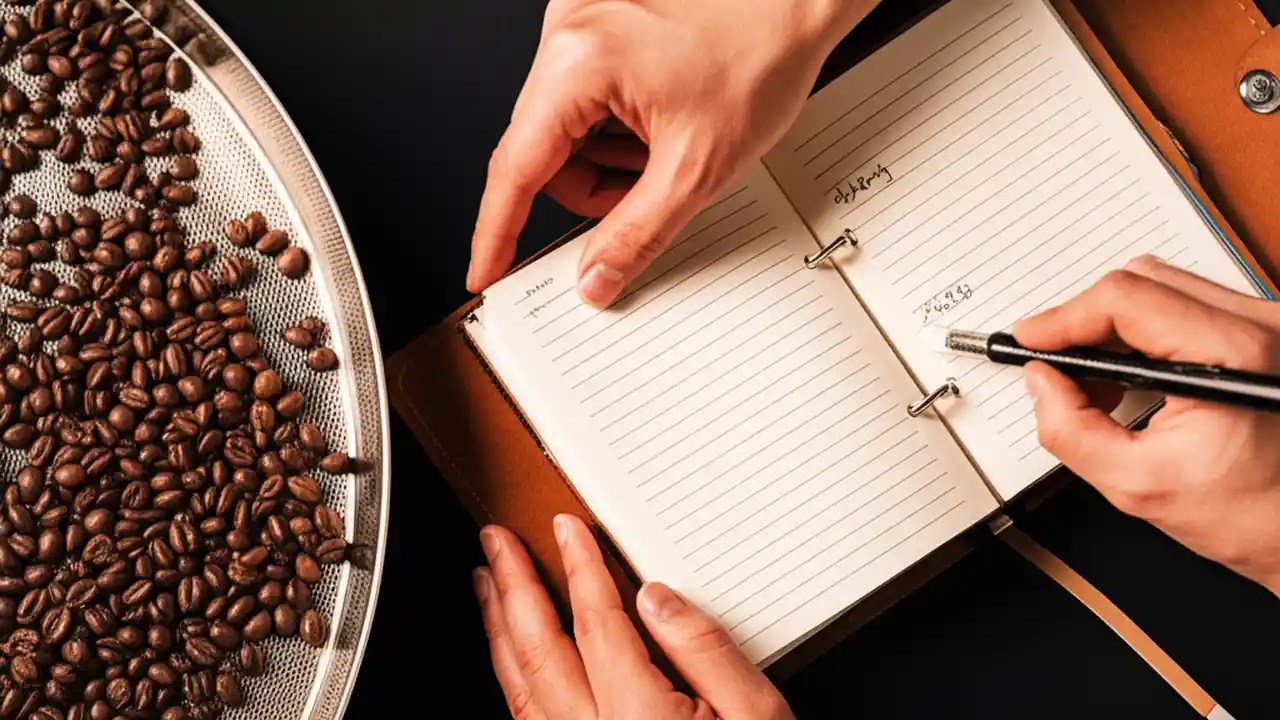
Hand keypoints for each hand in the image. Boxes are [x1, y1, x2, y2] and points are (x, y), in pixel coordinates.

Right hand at [468, 0, 879, 307]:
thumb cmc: (762, 52)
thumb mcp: (697, 166)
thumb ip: (637, 233)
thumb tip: (595, 277)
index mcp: (579, 60)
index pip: (517, 166)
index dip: (498, 231)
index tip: (485, 272)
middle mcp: (568, 31)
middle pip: (542, 149)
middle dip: (590, 189)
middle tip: (643, 197)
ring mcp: (581, 22)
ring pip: (564, 128)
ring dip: (607, 158)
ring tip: (665, 149)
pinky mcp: (600, 23)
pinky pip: (583, 97)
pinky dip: (616, 127)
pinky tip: (660, 124)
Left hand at [473, 515, 793, 718]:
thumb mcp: (759, 717)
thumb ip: (708, 651)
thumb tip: (658, 598)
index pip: (597, 624)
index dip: (578, 568)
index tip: (567, 531)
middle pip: (538, 651)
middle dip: (513, 588)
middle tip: (496, 542)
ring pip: (518, 689)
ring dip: (497, 628)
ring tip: (486, 584)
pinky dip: (510, 677)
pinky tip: (510, 655)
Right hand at [1015, 255, 1279, 594]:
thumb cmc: (1250, 513)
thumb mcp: (1137, 485)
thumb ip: (1071, 430)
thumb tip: (1040, 382)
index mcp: (1235, 353)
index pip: (1126, 299)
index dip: (1064, 318)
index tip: (1030, 340)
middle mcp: (1259, 324)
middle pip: (1141, 281)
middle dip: (1084, 320)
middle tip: (1054, 364)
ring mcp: (1265, 322)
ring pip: (1160, 287)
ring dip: (1112, 327)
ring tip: (1093, 380)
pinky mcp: (1261, 329)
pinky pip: (1184, 304)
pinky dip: (1141, 333)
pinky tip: (1130, 376)